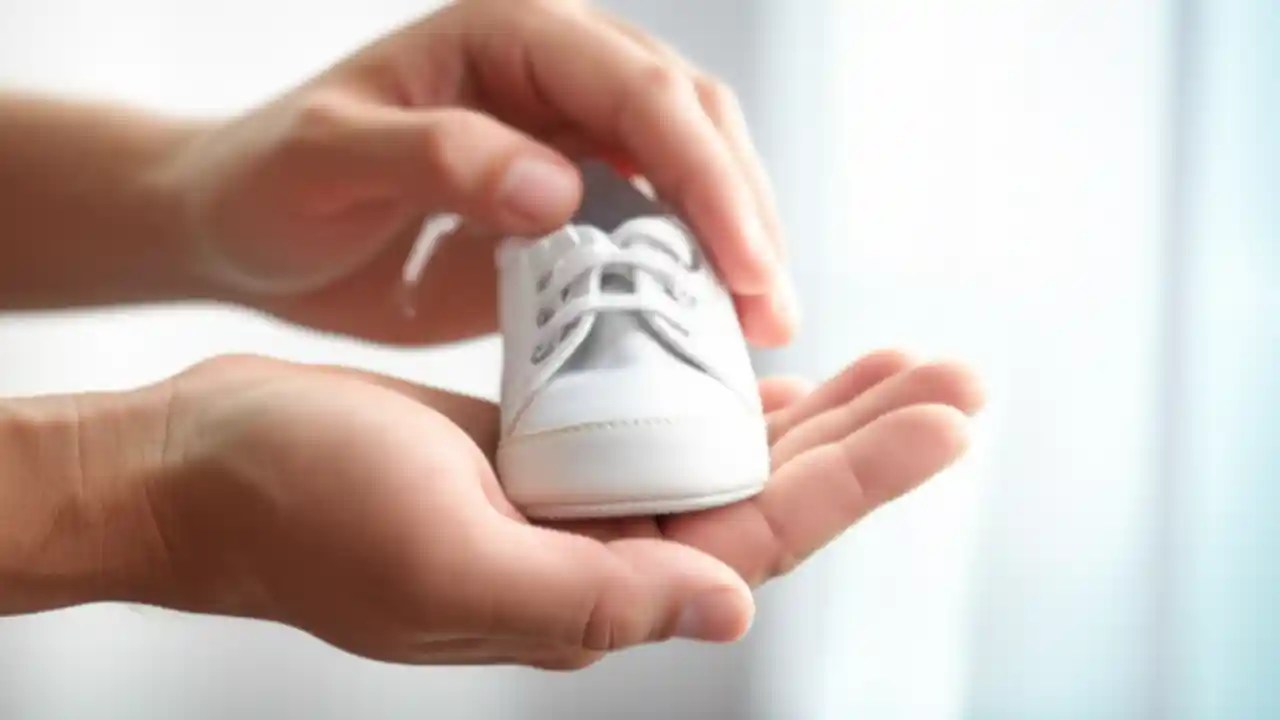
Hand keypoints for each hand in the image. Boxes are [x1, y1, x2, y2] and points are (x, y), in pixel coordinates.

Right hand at [139, 350, 980, 667]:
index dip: (862, 478)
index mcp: (590, 592)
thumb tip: (729, 603)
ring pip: (723, 455)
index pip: (760, 534)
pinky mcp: (540, 451)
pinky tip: (775, 370)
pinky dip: (721, 393)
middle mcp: (598, 553)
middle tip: (954, 376)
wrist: (206, 468)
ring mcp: (572, 501)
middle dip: (865, 437)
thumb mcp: (441, 559)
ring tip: (898, 365)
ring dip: (813, 410)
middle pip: (766, 493)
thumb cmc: (300, 510)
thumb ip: (587, 596)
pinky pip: (658, 422)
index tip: (944, 416)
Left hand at [161, 0, 794, 345]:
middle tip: (771, 313)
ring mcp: (569, 136)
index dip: (705, 175)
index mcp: (511, 34)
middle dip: (743, 212)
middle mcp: (556, 73)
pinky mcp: (570, 200)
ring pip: (691, 169)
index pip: (640, 90)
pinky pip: (653, 225)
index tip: (744, 268)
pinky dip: (688, 275)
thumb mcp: (328, 161)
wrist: (246, 229)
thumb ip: (438, 158)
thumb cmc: (270, 182)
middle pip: (692, 120)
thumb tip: (563, 190)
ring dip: (733, 244)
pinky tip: (706, 328)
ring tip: (759, 329)